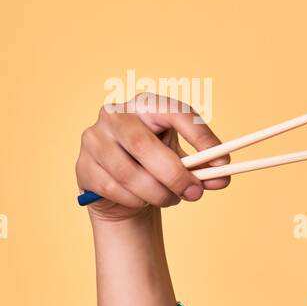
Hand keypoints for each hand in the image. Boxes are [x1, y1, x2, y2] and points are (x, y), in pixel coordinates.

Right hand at [75, 92, 230, 221]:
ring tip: (171, 199)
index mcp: (146, 104)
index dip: (200, 135)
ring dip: (157, 193)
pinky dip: (137, 201)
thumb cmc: (156, 166)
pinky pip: (114, 189)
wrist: (121, 188)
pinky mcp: (83, 166)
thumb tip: (223, 178)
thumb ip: (203, 168)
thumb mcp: (182, 161)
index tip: (222, 161)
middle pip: (144, 145)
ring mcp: (94, 139)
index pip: (175, 111)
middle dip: (175, 175)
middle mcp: (115, 114)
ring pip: (128, 173)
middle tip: (195, 193)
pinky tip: (143, 201)